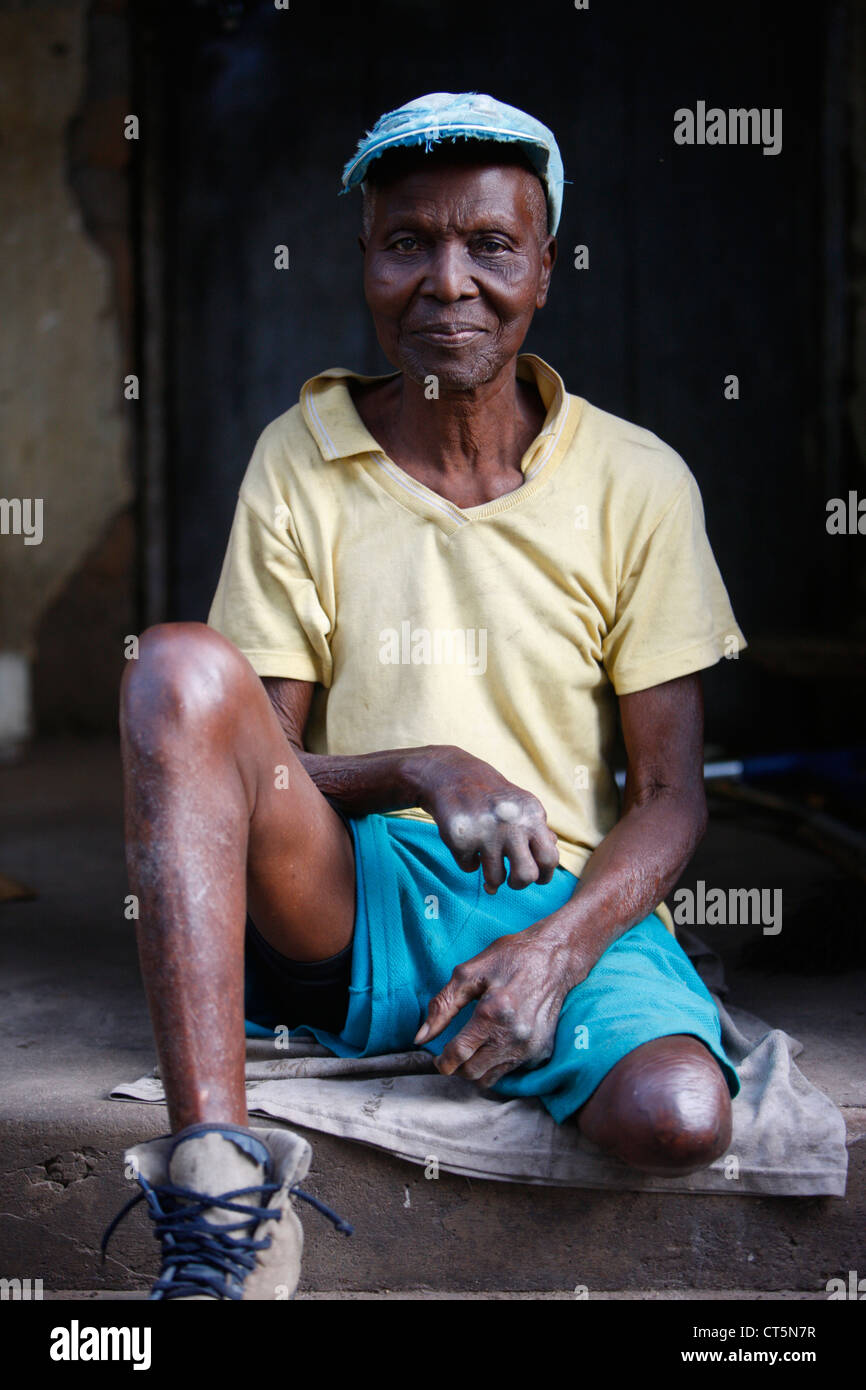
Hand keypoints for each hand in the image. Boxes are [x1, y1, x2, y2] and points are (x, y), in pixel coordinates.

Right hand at [414, 746, 558, 892]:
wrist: (454, 776)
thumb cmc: (494, 797)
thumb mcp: (523, 806)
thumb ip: (540, 831)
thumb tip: (549, 860)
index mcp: (531, 816)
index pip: (549, 859)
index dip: (545, 876)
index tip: (536, 878)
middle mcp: (511, 825)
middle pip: (526, 876)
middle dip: (519, 884)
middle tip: (512, 880)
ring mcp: (485, 833)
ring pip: (495, 879)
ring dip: (491, 877)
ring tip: (488, 863)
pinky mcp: (461, 839)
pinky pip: (469, 868)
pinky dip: (469, 861)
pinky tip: (468, 846)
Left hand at [414, 924, 585, 1086]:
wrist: (554, 957)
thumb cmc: (509, 958)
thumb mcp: (469, 973)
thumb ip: (442, 1006)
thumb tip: (420, 1037)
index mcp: (492, 1013)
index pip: (458, 1055)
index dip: (441, 1062)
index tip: (436, 1058)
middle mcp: (513, 1036)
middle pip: (472, 1072)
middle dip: (457, 1066)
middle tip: (454, 1051)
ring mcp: (530, 1046)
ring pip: (490, 1078)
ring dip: (476, 1068)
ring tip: (473, 1049)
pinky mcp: (542, 1051)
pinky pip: (510, 1071)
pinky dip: (497, 1063)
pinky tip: (496, 1043)